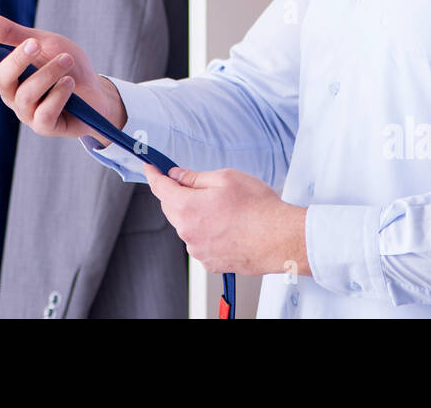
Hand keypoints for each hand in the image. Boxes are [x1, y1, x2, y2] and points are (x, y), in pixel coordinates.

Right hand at [0, 10, 126, 146]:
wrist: (98, 92)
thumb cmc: (68, 65)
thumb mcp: (43, 42)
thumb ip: (13, 33)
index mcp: (10, 73)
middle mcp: (13, 94)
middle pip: (2, 79)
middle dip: (17, 60)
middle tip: (35, 44)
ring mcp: (26, 112)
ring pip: (26, 94)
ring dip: (49, 74)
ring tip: (68, 62)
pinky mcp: (44, 126)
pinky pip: (43, 113)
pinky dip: (58, 95)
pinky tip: (70, 84)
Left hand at [141, 165, 310, 278]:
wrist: (279, 239)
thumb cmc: (258, 208)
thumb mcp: (226, 178)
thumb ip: (195, 177)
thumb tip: (177, 176)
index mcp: (187, 208)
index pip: (160, 188)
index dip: (154, 174)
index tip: (151, 167)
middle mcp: (188, 232)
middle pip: (170, 208)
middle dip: (177, 194)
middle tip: (198, 186)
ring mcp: (198, 250)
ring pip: (186, 226)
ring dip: (194, 215)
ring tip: (223, 209)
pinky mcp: (210, 262)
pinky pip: (199, 242)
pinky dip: (206, 232)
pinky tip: (227, 225)